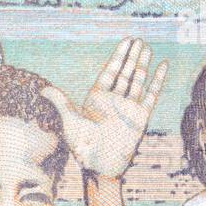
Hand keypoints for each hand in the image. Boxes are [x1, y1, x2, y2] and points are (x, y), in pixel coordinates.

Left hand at [41, 38, 166, 178]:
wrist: (100, 166)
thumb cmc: (82, 146)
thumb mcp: (70, 121)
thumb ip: (61, 102)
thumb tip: (43, 89)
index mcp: (97, 98)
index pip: (110, 72)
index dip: (118, 56)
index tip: (125, 42)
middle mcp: (114, 100)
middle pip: (124, 73)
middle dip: (131, 56)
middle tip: (137, 39)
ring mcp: (129, 107)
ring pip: (137, 80)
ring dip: (142, 64)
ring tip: (146, 47)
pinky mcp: (141, 116)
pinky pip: (152, 94)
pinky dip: (158, 80)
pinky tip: (163, 66)